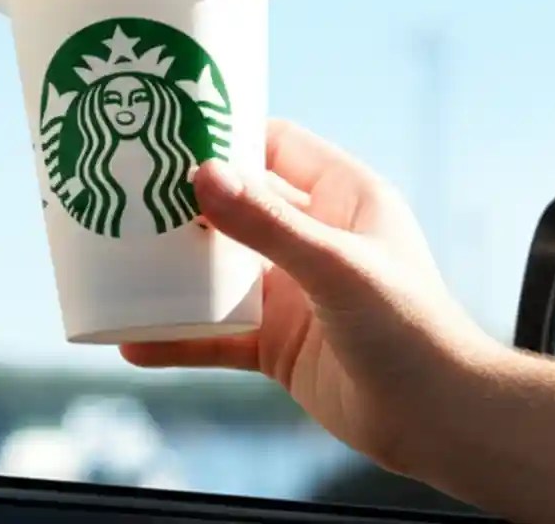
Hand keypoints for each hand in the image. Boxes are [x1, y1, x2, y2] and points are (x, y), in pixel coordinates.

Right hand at [120, 119, 504, 473]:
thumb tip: (203, 175)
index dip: (226, 135)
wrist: (440, 423)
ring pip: (218, 272)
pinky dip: (178, 337)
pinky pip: (216, 334)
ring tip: (114, 263)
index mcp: (344, 198)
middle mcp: (315, 238)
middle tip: (122, 194)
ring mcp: (293, 291)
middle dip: (182, 204)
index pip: (276, 145)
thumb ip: (270, 225)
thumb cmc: (413, 330)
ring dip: (172, 271)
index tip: (168, 131)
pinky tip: (134, 341)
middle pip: (235, 206)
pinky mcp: (278, 343)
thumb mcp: (337, 267)